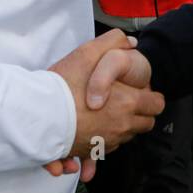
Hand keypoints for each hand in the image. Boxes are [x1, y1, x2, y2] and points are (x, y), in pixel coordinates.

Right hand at [45, 29, 162, 179]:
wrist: (36, 113)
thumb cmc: (62, 84)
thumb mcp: (89, 52)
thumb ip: (114, 41)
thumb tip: (132, 42)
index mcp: (127, 103)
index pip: (156, 105)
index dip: (152, 98)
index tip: (144, 94)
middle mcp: (120, 125)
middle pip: (145, 124)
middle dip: (141, 115)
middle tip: (129, 104)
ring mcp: (106, 141)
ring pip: (126, 138)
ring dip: (122, 128)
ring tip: (109, 115)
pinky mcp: (89, 151)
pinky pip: (105, 151)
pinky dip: (102, 144)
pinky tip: (94, 133)